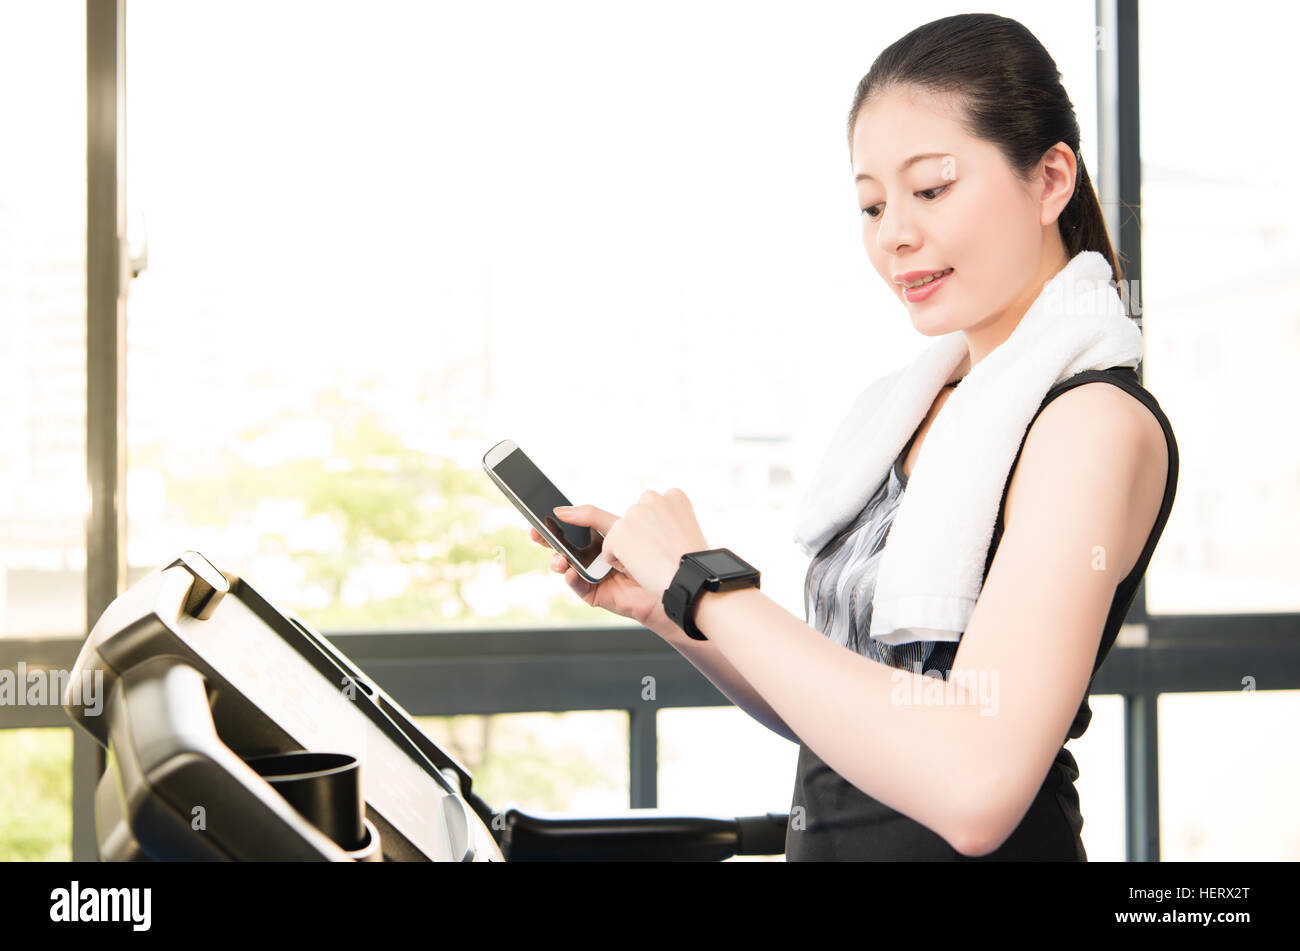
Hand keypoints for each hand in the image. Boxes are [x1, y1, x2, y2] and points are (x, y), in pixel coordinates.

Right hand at [530, 489, 709, 631]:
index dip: (555, 524)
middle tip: (536, 534)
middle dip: (548, 541)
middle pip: (565, 547)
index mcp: (603, 537)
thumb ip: (592, 518)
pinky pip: (579, 587)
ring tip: (559, 558)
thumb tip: (562, 509)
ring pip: (567, 567)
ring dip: (558, 561)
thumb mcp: (622, 528)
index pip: (573, 528)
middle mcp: (596, 556)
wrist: (675, 584)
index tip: (539, 517)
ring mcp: (595, 576)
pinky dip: (573, 580)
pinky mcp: (598, 594)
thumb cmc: (655, 554)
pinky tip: (572, 572)